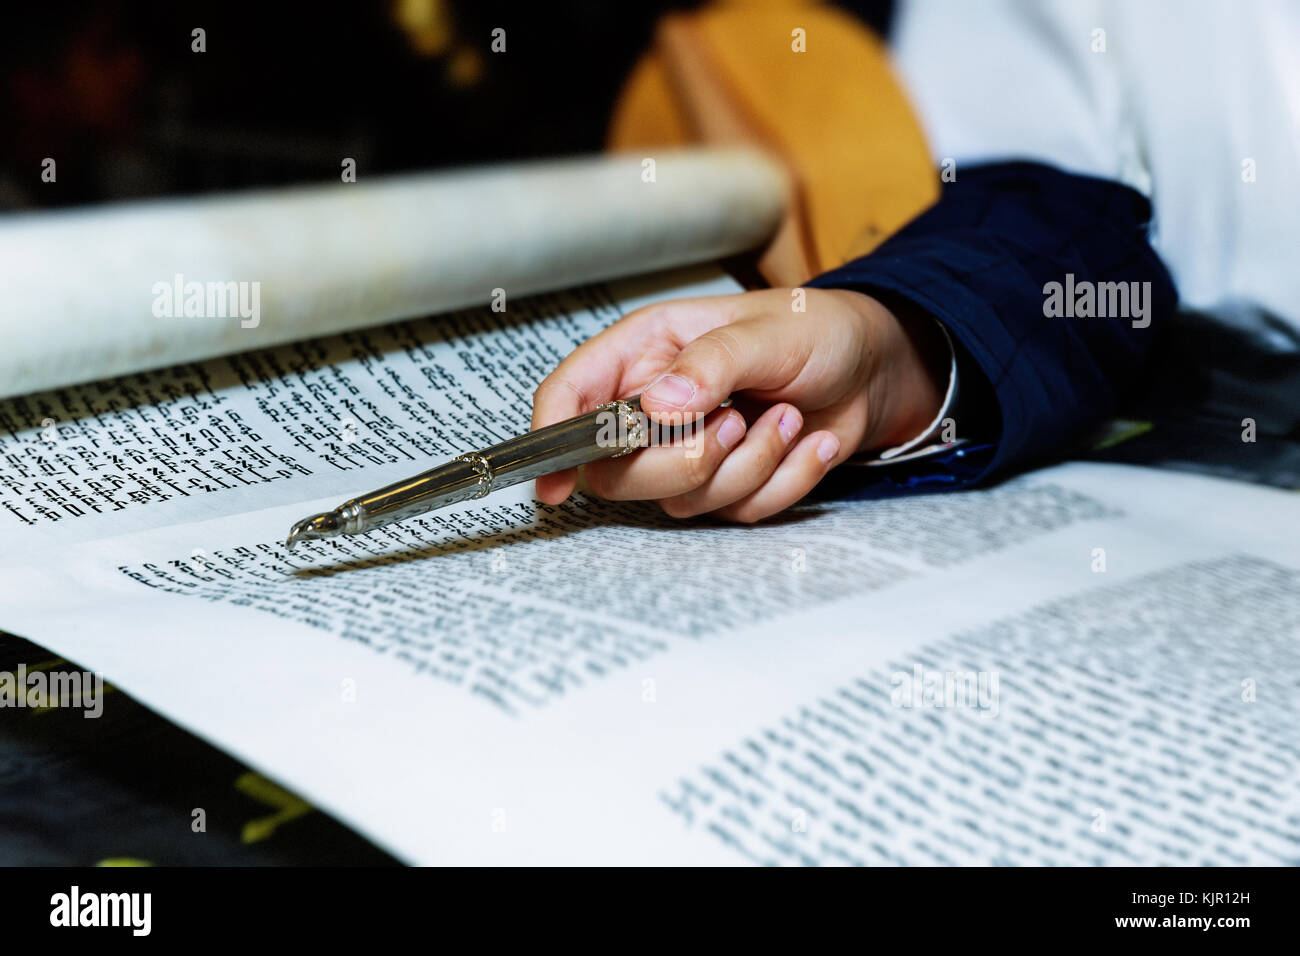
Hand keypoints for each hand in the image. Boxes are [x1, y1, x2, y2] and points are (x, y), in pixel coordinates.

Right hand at [531, 287, 948, 521]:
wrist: (875, 370)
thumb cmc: (817, 331)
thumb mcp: (767, 333)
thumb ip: (711, 364)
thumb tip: (658, 408)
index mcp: (646, 352)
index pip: (572, 396)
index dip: (552, 437)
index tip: (554, 480)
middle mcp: (655, 406)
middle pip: (617, 471)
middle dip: (684, 462)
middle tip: (738, 421)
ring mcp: (688, 452)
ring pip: (680, 500)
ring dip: (748, 466)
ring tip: (785, 417)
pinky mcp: (727, 485)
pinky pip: (736, 512)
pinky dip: (784, 482)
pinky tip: (810, 441)